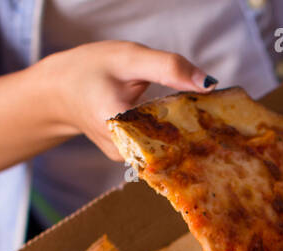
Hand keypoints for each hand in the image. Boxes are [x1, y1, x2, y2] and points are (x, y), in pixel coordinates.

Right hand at [41, 41, 212, 160]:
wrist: (59, 91)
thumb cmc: (91, 69)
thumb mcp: (128, 58)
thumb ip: (167, 67)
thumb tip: (208, 83)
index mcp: (118, 124)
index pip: (167, 138)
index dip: (199, 133)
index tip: (222, 127)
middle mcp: (123, 150)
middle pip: (172, 149)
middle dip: (199, 136)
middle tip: (223, 123)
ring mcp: (126, 158)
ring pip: (166, 152)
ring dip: (187, 136)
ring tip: (208, 122)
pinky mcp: (130, 158)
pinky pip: (159, 150)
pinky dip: (174, 136)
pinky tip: (186, 125)